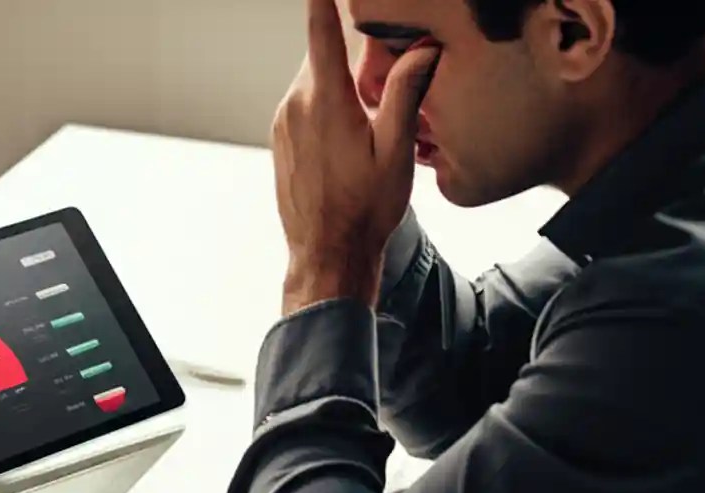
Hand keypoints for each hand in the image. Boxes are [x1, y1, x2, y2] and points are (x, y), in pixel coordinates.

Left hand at [272, 0, 439, 313]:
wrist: (327, 256)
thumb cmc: (365, 210)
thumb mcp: (395, 152)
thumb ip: (405, 93)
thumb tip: (423, 49)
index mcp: (325, 101)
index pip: (320, 31)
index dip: (323, 0)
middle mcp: (296, 104)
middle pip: (324, 57)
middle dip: (353, 60)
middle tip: (383, 90)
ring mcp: (284, 123)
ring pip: (316, 82)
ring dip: (342, 88)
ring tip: (369, 128)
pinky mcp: (281, 139)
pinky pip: (306, 106)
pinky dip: (328, 108)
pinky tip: (350, 143)